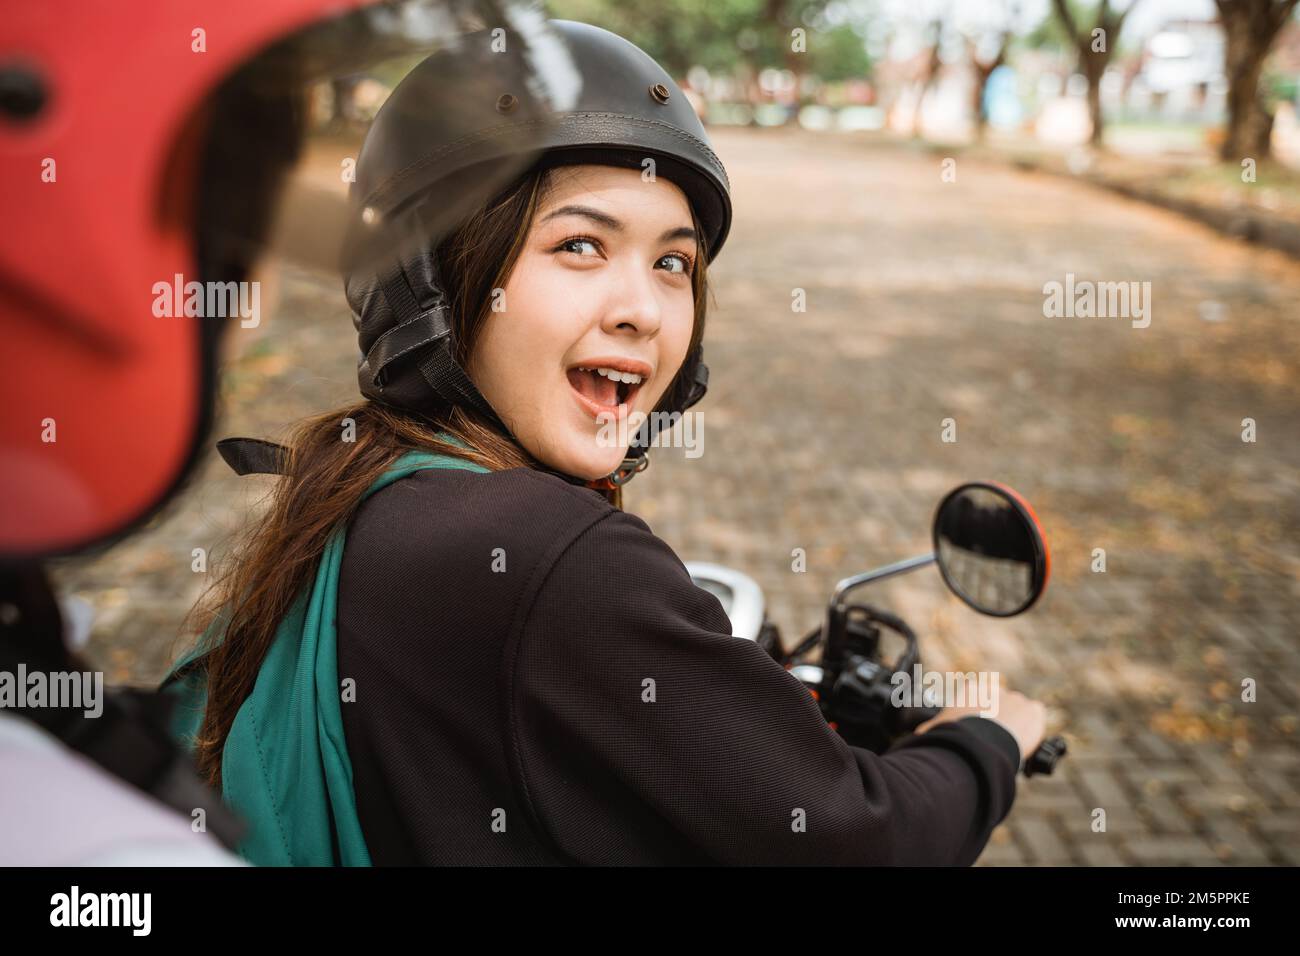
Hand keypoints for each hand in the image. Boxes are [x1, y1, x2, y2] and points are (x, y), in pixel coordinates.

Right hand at [913, 690, 1046, 764]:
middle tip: (994, 739)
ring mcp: (1015, 699)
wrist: (979, 745)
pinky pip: (1036, 714)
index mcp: (970, 691)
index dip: (978, 716)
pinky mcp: (1032, 710)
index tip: (978, 729)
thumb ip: (929, 729)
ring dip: (1015, 723)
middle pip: (998, 704)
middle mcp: (993, 690)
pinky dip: (1033, 726)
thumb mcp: (934, 730)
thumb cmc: (954, 738)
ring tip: (1010, 742)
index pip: (977, 699)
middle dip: (997, 719)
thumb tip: (917, 736)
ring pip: (1018, 710)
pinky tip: (1027, 739)